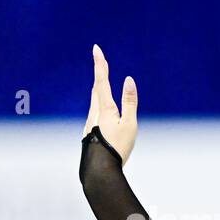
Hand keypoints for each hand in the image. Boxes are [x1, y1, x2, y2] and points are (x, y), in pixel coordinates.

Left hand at [82, 44, 137, 164]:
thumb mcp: (129, 124)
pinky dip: (99, 105)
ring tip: (100, 82)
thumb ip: (130, 102)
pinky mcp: (90, 132)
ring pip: (94, 101)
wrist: (100, 169)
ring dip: (98, 90)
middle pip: (96, 89)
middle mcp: (94, 113)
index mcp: (105, 108)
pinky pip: (94, 113)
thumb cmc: (117, 148)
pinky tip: (100, 112)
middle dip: (99, 74)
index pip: (101, 81)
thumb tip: (129, 80)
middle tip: (100, 61)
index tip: (96, 49)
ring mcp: (90, 123)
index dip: (100, 64)